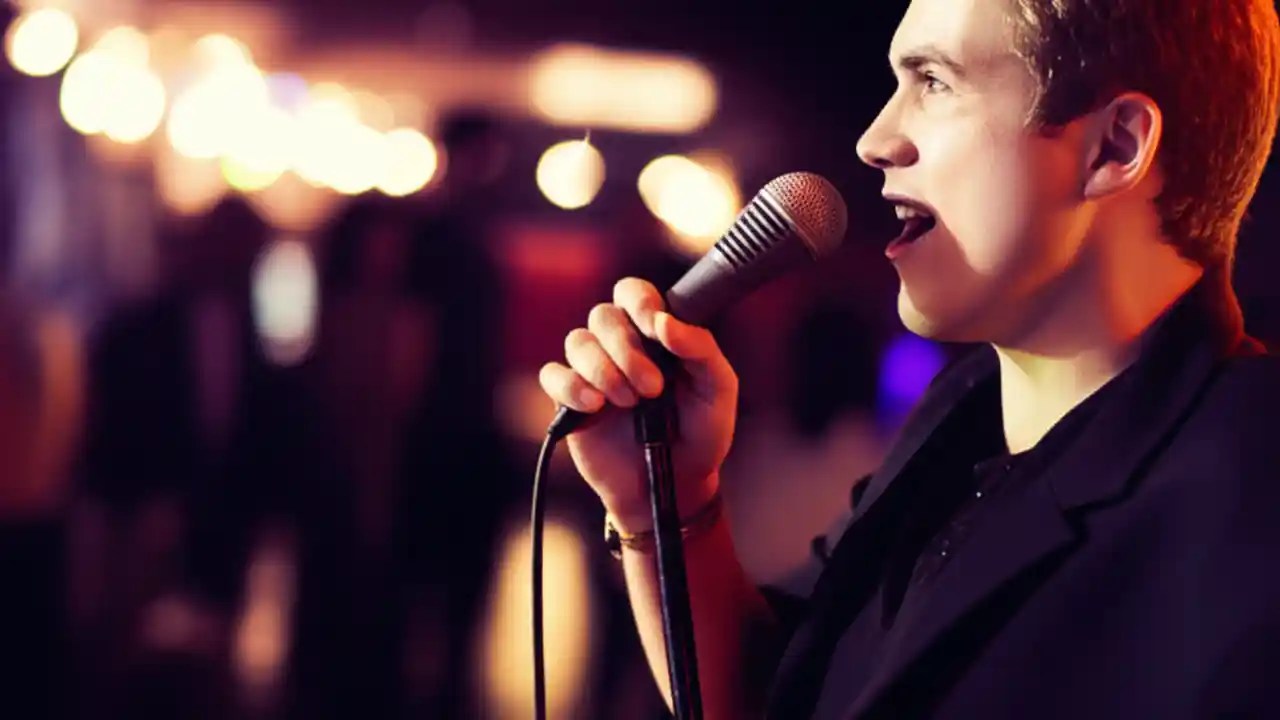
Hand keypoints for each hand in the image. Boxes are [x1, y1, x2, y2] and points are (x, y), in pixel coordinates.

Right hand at [539, 278, 738, 531]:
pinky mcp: (570, 401)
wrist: (676, 483)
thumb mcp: (718, 389)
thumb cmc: (701, 433)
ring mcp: (593, 372)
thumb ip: (701, 349)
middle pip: (603, 315)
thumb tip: (665, 321)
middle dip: (626, 349)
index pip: (633, 292)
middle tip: (652, 388)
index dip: (639, 302)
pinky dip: (571, 387)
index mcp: (655, 333)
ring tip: (628, 403)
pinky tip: (595, 407)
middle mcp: (620, 345)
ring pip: (577, 342)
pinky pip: (552, 375)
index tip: (655, 329)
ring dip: (603, 370)